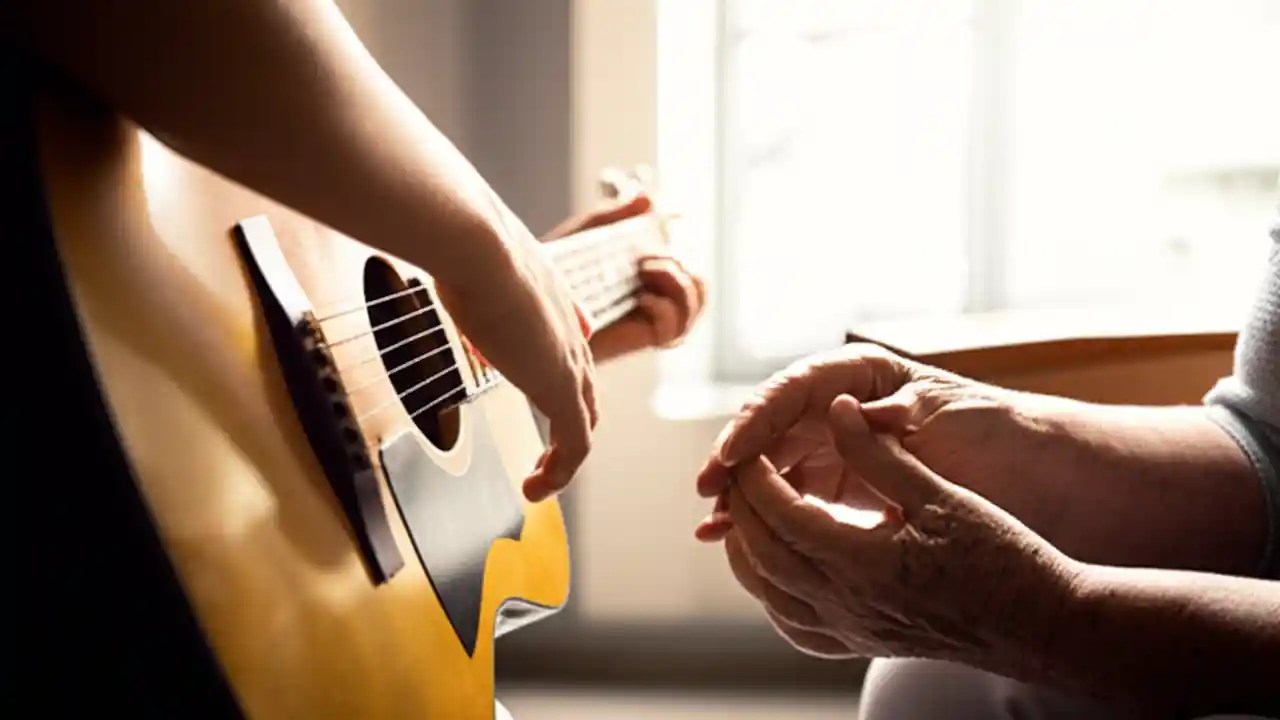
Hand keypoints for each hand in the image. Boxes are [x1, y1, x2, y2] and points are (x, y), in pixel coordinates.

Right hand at [433, 197, 596, 502]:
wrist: (476, 244)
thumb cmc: (463, 243)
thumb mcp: (467, 256)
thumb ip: (463, 262)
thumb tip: (442, 250)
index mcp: (551, 303)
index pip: (570, 348)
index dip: (562, 378)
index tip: (544, 399)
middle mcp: (568, 333)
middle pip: (585, 390)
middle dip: (570, 425)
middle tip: (547, 455)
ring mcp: (569, 361)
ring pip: (584, 422)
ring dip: (565, 458)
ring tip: (539, 483)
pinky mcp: (561, 388)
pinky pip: (576, 444)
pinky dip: (560, 472)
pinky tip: (536, 488)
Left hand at [543, 194, 706, 361]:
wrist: (535, 301)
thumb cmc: (556, 270)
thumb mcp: (590, 233)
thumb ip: (617, 215)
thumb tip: (649, 199)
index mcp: (648, 275)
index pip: (689, 267)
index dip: (686, 253)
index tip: (663, 236)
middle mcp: (654, 299)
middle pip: (700, 287)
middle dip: (682, 266)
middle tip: (646, 259)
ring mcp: (650, 321)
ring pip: (695, 307)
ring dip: (679, 284)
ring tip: (645, 272)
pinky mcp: (640, 340)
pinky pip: (675, 330)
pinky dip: (666, 310)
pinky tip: (641, 298)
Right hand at [695, 343, 1022, 540]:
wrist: (1036, 476)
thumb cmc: (993, 433)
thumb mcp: (944, 418)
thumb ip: (890, 418)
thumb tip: (843, 413)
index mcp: (858, 375)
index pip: (792, 392)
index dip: (755, 421)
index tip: (732, 455)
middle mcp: (837, 405)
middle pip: (769, 428)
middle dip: (736, 460)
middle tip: (711, 494)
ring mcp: (835, 444)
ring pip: (771, 466)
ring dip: (742, 493)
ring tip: (715, 525)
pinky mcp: (840, 483)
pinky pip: (789, 497)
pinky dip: (763, 515)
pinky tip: (733, 536)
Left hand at [724, 395, 1080, 675]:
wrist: (1041, 622)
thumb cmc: (1001, 554)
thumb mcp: (940, 493)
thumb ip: (879, 450)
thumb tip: (837, 407)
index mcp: (862, 561)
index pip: (781, 515)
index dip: (756, 479)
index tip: (748, 451)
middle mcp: (847, 604)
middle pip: (764, 556)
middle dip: (742, 511)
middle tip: (736, 475)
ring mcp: (854, 631)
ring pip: (772, 595)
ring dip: (748, 553)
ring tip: (745, 515)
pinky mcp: (866, 644)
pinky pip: (797, 626)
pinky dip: (772, 595)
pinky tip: (776, 572)